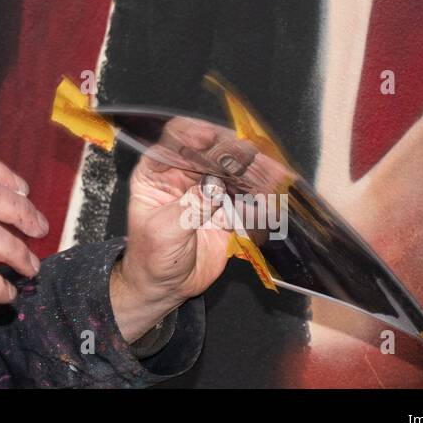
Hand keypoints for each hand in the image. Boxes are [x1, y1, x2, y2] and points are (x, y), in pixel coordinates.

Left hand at [111, 117, 245, 341]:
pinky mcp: (226, 208)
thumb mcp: (165, 230)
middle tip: (247, 154)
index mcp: (157, 172)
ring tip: (266, 171)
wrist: (165, 286)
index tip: (209, 137)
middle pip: (208, 152)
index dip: (191, 135)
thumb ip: (190, 206)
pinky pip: (244, 197)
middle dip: (228, 151)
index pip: (174, 142)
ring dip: (249, 171)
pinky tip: (270, 193)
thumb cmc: (152, 256)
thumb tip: (215, 186)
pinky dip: (258, 195)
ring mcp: (206, 190)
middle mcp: (182, 174)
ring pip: (230, 172)